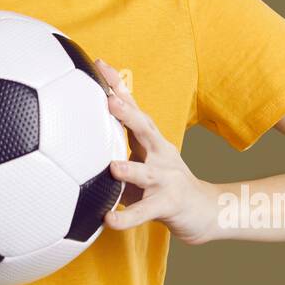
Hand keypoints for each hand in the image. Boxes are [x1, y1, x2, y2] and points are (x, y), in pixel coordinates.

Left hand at [96, 58, 221, 244]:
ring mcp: (166, 180)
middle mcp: (159, 155)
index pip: (132, 108)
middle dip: (128, 114)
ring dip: (130, 170)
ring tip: (113, 168)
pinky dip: (126, 217)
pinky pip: (144, 213)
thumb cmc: (164, 183)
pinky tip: (109, 220)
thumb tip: (77, 129)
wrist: (207, 210)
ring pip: (146, 173)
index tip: (98, 64)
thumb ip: (117, 145)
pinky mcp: (167, 205)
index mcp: (150, 141)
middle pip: (145, 129)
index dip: (117, 86)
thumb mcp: (144, 159)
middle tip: (110, 100)